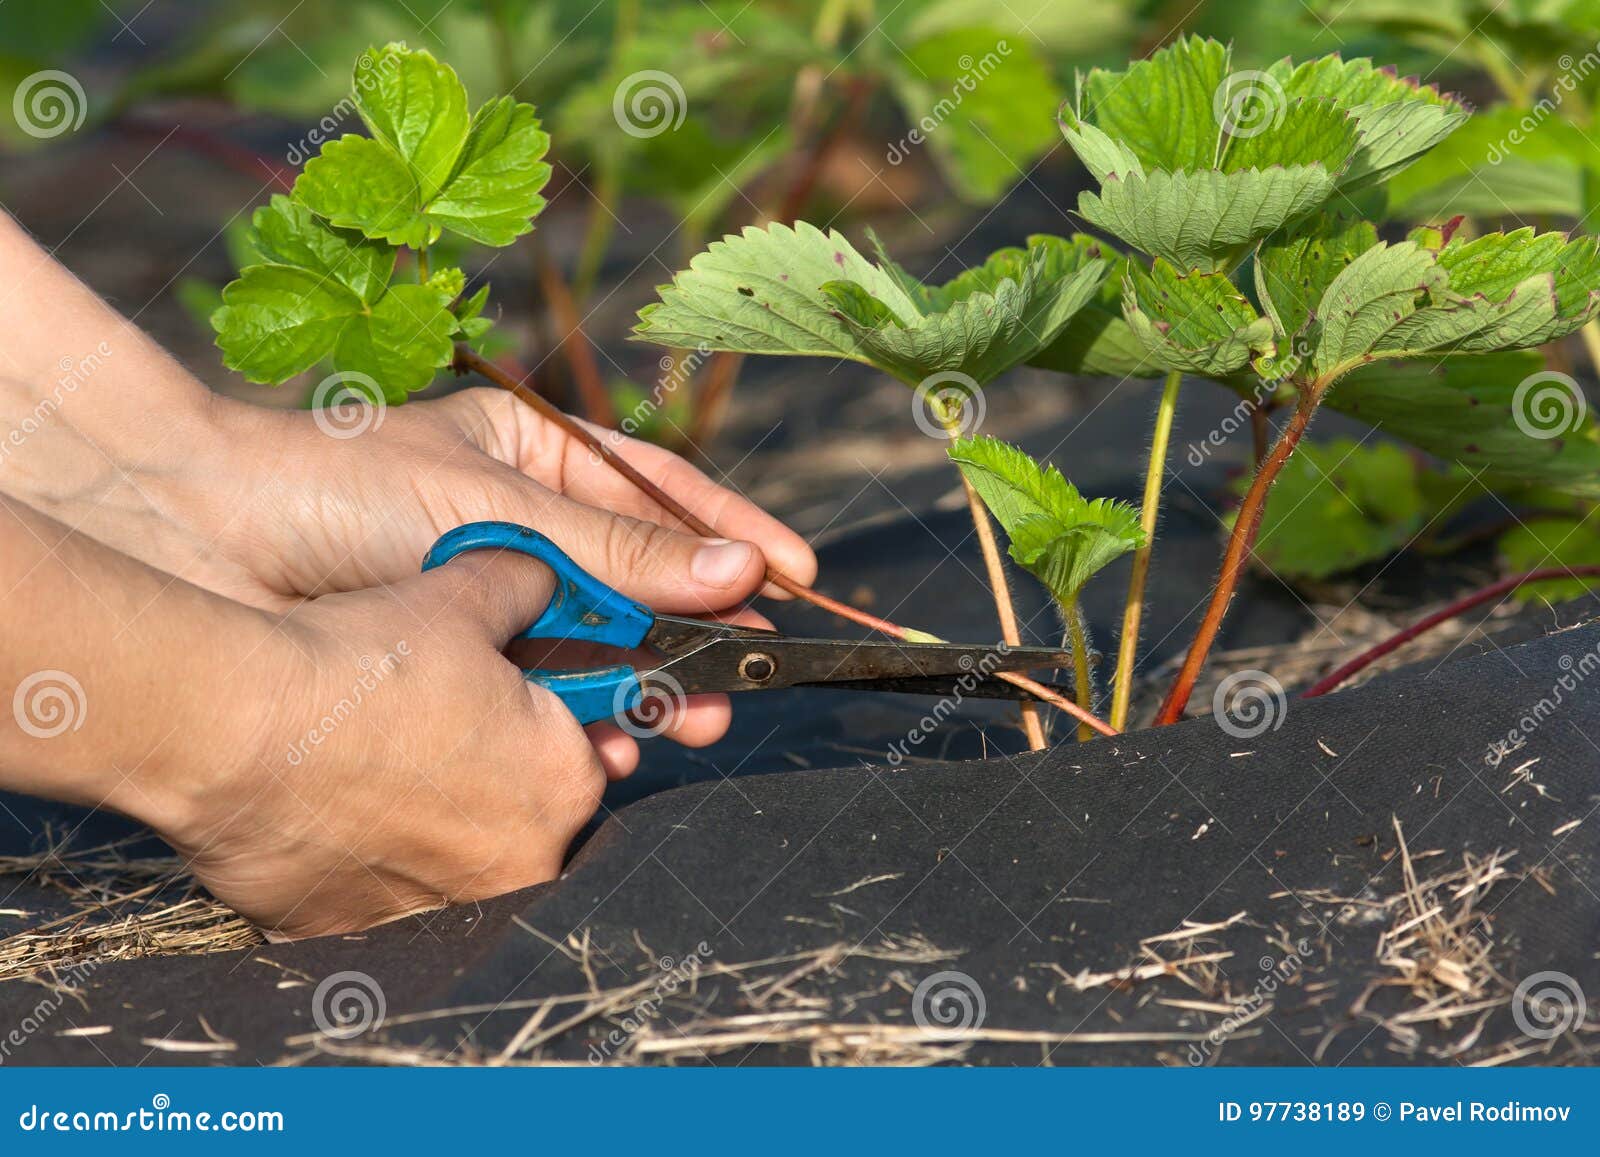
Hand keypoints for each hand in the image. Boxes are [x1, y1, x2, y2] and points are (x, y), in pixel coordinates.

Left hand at [18, 384, 816, 772]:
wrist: (201, 539)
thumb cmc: (340, 487)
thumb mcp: (502, 508)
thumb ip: (621, 553)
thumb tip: (741, 573)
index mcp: (538, 458)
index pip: (662, 496)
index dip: (735, 534)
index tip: (800, 574)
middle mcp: (527, 529)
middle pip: (640, 584)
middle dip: (696, 632)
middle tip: (742, 675)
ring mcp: (495, 599)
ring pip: (598, 648)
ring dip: (645, 686)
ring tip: (685, 721)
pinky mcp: (460, 663)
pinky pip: (542, 693)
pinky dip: (578, 719)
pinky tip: (606, 742)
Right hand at [168, 546, 610, 938]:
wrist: (235, 732)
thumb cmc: (362, 665)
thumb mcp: (462, 596)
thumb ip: (527, 588)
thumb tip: (546, 580)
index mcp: (564, 786)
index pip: (584, 759)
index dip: (540, 727)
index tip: (496, 707)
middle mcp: (519, 866)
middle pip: (524, 823)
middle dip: (488, 785)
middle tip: (425, 738)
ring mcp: (438, 912)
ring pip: (449, 868)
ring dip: (425, 831)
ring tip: (365, 771)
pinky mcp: (354, 938)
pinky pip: (371, 902)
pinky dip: (356, 867)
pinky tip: (322, 818)